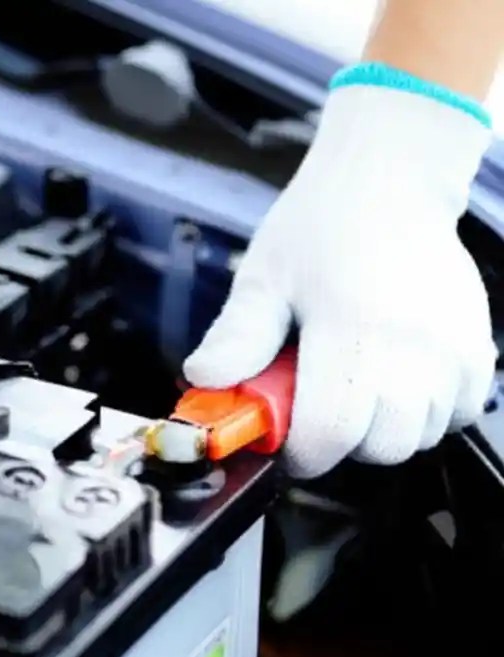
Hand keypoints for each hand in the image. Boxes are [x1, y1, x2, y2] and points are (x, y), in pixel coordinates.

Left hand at [184, 84, 496, 477]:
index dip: (300, 452)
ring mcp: (452, 348)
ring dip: (384, 428)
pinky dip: (428, 412)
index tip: (282, 440)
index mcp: (351, 329)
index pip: (332, 433)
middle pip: (383, 446)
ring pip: (422, 436)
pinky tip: (395, 380)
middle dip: (342, 441)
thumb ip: (238, 337)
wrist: (389, 180)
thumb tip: (205, 380)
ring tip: (354, 386)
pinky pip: (459, 412)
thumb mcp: (263, 278)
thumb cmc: (321, 226)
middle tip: (317, 407)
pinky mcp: (478, 346)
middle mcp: (413, 346)